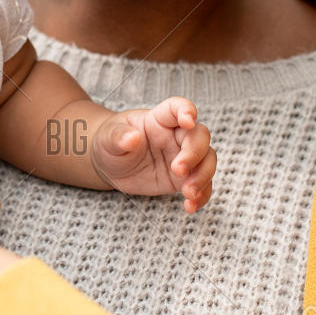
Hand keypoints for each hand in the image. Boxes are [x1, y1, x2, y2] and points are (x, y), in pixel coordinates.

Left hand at [90, 98, 214, 212]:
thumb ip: (118, 137)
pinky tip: (190, 206)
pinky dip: (201, 196)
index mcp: (159, 119)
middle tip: (177, 170)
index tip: (188, 121)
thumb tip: (132, 138)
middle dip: (194, 153)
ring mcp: (183, 157)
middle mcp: (176, 136)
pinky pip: (202, 185)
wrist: (110, 166)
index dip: (187, 110)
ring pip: (207, 161)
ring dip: (202, 176)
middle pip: (199, 136)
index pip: (177, 107)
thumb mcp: (108, 138)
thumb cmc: (111, 144)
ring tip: (188, 193)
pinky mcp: (184, 178)